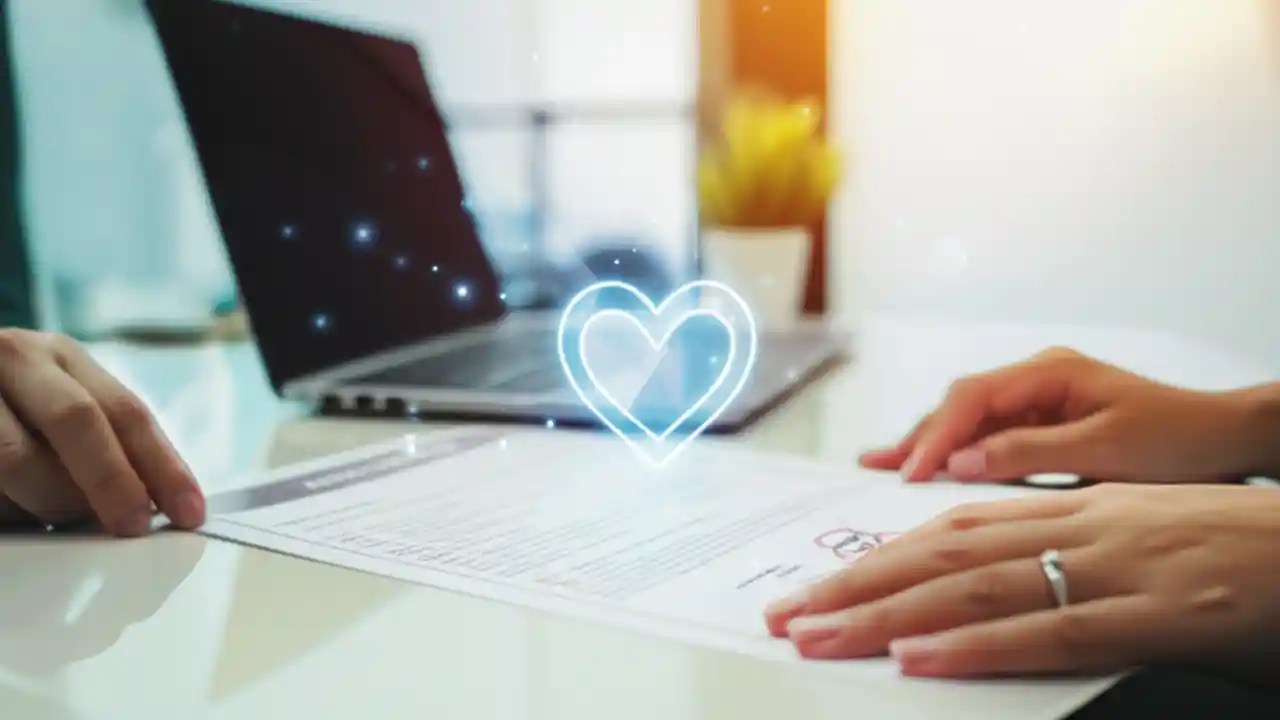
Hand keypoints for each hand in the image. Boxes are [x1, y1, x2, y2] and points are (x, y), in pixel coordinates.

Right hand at [0, 329, 204, 535]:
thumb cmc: (5, 412)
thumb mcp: (52, 407)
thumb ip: (98, 446)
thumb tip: (152, 506)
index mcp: (57, 356)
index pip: (125, 411)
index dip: (162, 465)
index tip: (189, 512)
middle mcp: (11, 357)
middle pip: (76, 420)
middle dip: (112, 481)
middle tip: (131, 525)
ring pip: (16, 457)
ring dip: (46, 503)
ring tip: (51, 521)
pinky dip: (5, 510)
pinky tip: (12, 515)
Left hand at [764, 484, 1279, 679]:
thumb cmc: (1245, 551)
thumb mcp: (1141, 543)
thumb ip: (1066, 559)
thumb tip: (991, 595)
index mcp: (1076, 511)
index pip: (952, 530)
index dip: (876, 559)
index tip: (816, 588)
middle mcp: (1083, 528)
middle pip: (943, 553)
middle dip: (855, 586)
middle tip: (785, 617)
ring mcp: (1119, 567)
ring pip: (979, 587)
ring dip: (889, 615)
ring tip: (819, 637)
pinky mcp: (1161, 614)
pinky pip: (1055, 630)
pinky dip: (980, 645)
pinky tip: (921, 660)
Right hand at [860, 347, 1279, 483]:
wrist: (1225, 439)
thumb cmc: (1177, 439)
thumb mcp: (1103, 451)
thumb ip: (1027, 452)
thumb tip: (960, 461)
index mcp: (1050, 371)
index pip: (972, 397)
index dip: (937, 434)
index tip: (913, 471)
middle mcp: (1038, 378)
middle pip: (961, 404)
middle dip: (919, 436)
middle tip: (877, 468)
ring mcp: (1039, 399)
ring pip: (969, 419)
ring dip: (931, 444)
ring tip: (884, 466)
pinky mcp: (1044, 423)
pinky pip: (989, 436)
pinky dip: (959, 453)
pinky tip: (932, 467)